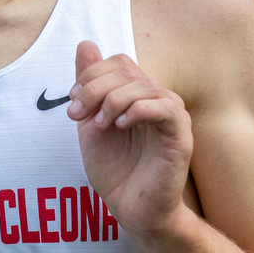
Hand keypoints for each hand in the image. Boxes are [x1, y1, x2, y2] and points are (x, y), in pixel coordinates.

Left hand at [67, 41, 192, 237]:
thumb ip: (89, 86)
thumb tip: (85, 43)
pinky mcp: (181, 136)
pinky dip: (137, 110)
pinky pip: (164, 107)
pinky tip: (120, 125)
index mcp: (139, 94)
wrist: (131, 208)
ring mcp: (172, 116)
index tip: (72, 103)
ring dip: (112, 101)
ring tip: (100, 126)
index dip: (91, 75)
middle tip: (77, 115)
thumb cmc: (115, 168)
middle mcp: (158, 98)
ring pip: (144, 85)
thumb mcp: (91, 122)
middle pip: (128, 70)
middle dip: (94, 88)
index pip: (119, 62)